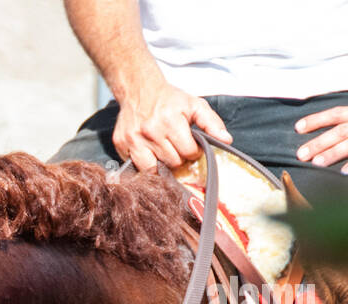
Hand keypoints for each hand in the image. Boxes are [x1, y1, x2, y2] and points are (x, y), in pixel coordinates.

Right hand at [114, 80, 231, 170]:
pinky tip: (148, 151)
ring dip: (161, 164)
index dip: (193, 151)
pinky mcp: (121, 144)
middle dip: (178, 157)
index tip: (190, 145)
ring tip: (163, 152)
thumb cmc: (169, 100)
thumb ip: (212, 123)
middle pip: (172, 162)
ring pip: (153, 169)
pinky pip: (136, 165)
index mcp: (171, 121)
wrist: (138, 90)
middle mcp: (151, 131)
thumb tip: (226, 140)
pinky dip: (144, 162)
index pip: (188, 152)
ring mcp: (134, 139)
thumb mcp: (195, 105)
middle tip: (176, 146)